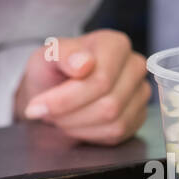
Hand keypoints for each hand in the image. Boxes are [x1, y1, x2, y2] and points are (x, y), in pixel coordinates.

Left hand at [13, 29, 149, 144]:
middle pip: (109, 103)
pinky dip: (89, 133)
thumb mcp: (46, 56)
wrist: (53, 87)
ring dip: (77, 124)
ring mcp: (140, 92)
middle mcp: (134, 66)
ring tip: (59, 115)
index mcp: (115, 44)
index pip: (101, 80)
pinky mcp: (137, 116)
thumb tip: (83, 64)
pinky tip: (75, 121)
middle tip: (46, 111)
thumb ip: (61, 54)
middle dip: (70, 113)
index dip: (67, 98)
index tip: (38, 105)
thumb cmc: (53, 68)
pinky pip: (116, 133)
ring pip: (114, 121)